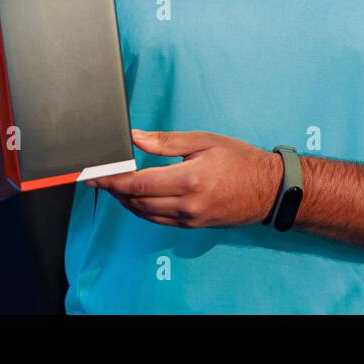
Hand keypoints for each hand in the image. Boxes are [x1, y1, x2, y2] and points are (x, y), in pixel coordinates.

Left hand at [89, 130, 283, 228]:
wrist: (269, 190)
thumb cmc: (240, 161)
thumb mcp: (204, 141)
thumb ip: (166, 142)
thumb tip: (136, 137)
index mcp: (188, 180)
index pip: (137, 184)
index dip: (111, 180)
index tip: (94, 175)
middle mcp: (186, 205)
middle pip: (136, 202)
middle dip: (114, 190)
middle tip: (99, 178)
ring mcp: (189, 219)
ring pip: (145, 214)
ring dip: (125, 201)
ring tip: (114, 186)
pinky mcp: (192, 226)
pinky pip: (159, 220)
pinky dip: (142, 210)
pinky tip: (137, 198)